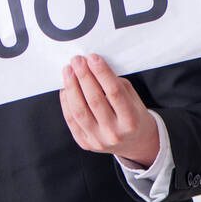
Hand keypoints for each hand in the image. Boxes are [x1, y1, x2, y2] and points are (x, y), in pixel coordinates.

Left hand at [59, 53, 159, 168]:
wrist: (134, 143)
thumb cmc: (133, 116)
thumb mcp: (133, 99)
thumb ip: (116, 85)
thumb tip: (93, 67)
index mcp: (131, 120)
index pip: (114, 92)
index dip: (102, 73)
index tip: (93, 58)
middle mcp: (114, 133)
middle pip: (94, 100)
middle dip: (84, 77)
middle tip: (77, 60)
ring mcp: (98, 140)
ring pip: (79, 111)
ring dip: (71, 87)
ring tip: (68, 71)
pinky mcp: (85, 144)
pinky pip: (71, 120)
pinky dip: (66, 102)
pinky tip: (65, 89)